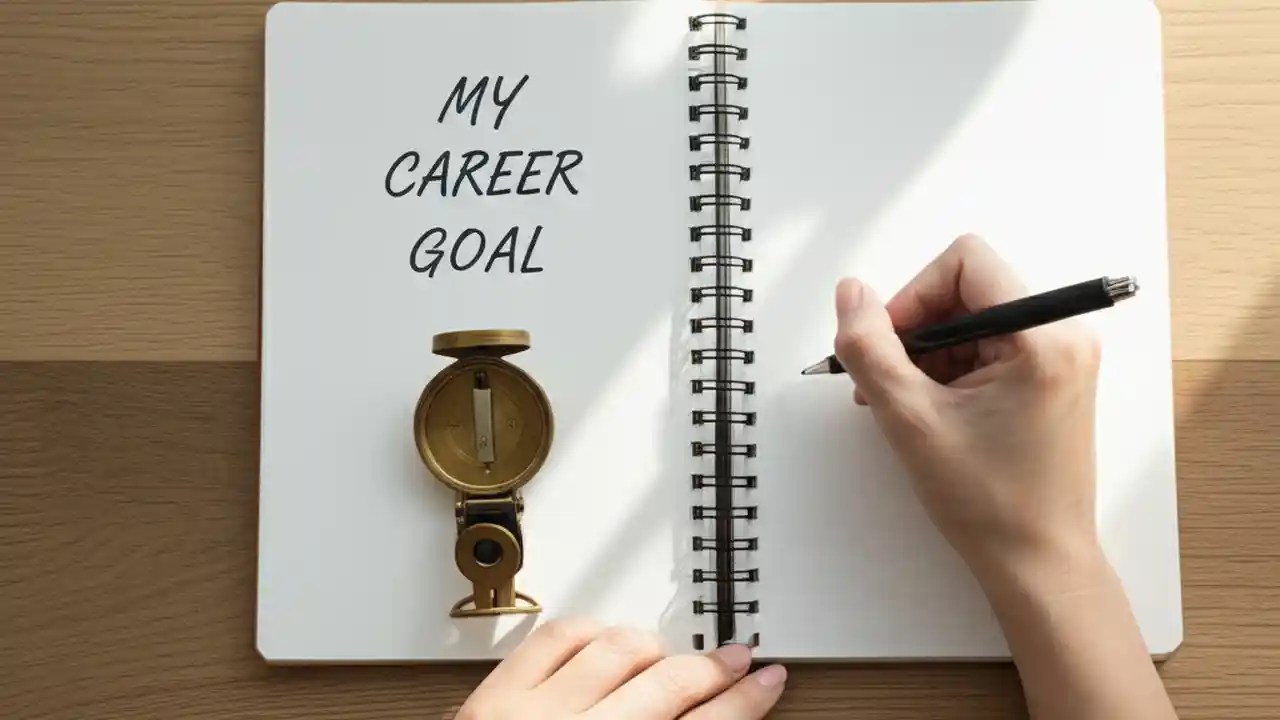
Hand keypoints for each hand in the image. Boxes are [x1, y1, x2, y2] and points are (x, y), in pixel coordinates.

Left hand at [454, 619, 786, 719]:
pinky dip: (590, 632)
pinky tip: (605, 640)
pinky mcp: (493, 698)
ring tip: (669, 656)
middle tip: (734, 661)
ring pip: (616, 650)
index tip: (766, 682)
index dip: (744, 702)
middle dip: (713, 669)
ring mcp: (531, 716)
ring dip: (655, 648)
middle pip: (668, 685)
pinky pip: (556, 638)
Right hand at [831, 234, 1101, 587]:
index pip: (966, 262)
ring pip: (973, 319)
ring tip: (903, 403)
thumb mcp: (911, 420)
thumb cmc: (988, 502)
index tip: (887, 343)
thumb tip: (851, 294)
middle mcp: (1064, 336)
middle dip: (916, 328)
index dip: (912, 294)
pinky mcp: (1051, 379)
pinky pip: (988, 346)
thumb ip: (872, 349)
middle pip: (968, 289)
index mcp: (1044, 338)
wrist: (1037, 563)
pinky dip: (949, 369)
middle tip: (885, 379)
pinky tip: (928, 409)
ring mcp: (1061, 358)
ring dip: (928, 353)